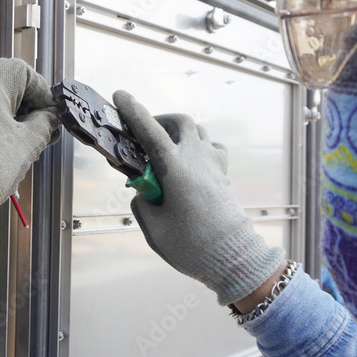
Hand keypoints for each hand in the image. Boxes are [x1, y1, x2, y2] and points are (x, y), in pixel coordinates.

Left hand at [0, 58, 59, 237]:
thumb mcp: (26, 144)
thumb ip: (43, 124)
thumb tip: (49, 118)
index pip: (22, 71)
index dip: (42, 92)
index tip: (49, 114)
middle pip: (6, 84)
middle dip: (28, 106)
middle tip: (40, 129)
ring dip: (12, 117)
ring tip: (25, 144)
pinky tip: (5, 148)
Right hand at [112, 91, 284, 305]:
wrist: (235, 261)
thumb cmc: (192, 247)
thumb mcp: (154, 229)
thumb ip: (142, 204)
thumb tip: (143, 193)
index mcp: (176, 169)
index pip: (149, 131)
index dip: (133, 111)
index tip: (120, 95)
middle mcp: (197, 160)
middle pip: (180, 122)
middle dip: (159, 120)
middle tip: (143, 132)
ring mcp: (214, 167)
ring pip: (199, 132)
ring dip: (179, 133)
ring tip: (164, 148)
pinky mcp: (224, 178)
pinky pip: (212, 149)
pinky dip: (198, 148)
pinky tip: (189, 164)